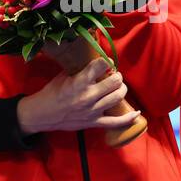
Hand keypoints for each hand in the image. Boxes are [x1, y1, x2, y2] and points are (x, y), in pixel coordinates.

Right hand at [16, 58, 141, 134]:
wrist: (43, 114)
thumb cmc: (52, 92)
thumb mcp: (64, 75)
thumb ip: (80, 68)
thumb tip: (94, 58)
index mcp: (79, 82)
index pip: (101, 65)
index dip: (106, 62)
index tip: (106, 63)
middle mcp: (88, 96)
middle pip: (115, 82)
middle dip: (117, 76)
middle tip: (113, 76)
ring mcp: (92, 111)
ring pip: (118, 97)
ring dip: (121, 89)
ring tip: (117, 87)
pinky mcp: (94, 122)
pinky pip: (115, 122)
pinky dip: (128, 118)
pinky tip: (136, 113)